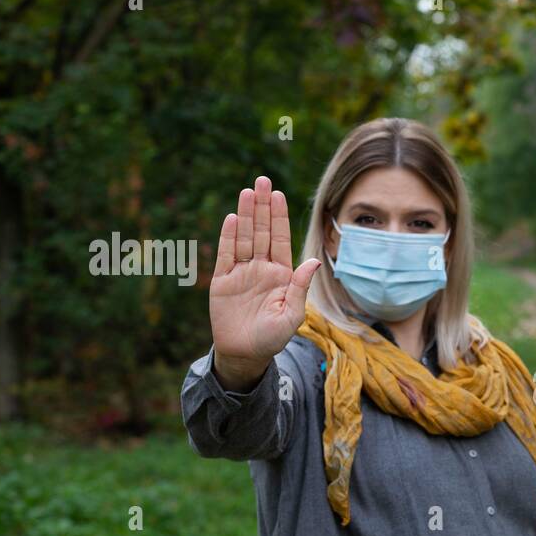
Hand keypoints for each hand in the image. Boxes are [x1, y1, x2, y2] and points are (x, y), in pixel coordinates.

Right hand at [209, 175, 322, 386]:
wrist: (245, 354)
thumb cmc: (272, 337)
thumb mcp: (292, 315)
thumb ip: (299, 287)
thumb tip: (312, 261)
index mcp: (281, 274)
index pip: (280, 239)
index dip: (279, 217)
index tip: (279, 195)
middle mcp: (261, 268)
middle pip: (261, 232)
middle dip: (262, 207)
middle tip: (263, 180)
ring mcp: (241, 273)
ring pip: (244, 238)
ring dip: (245, 215)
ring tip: (248, 192)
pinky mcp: (223, 281)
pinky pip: (226, 255)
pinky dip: (228, 237)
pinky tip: (231, 218)